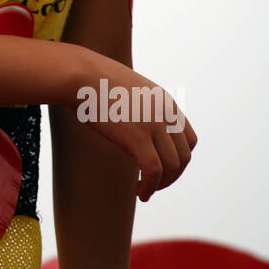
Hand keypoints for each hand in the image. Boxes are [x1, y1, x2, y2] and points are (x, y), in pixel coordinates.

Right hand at [80, 63, 197, 201]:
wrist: (80, 75)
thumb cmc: (94, 82)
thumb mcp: (128, 90)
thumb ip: (140, 106)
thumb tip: (133, 121)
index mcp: (165, 102)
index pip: (189, 139)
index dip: (178, 159)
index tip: (162, 169)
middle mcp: (165, 113)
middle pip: (184, 156)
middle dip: (172, 176)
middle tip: (153, 184)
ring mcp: (153, 125)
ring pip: (172, 167)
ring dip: (160, 185)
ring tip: (144, 191)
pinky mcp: (137, 138)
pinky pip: (153, 172)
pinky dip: (149, 188)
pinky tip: (140, 193)